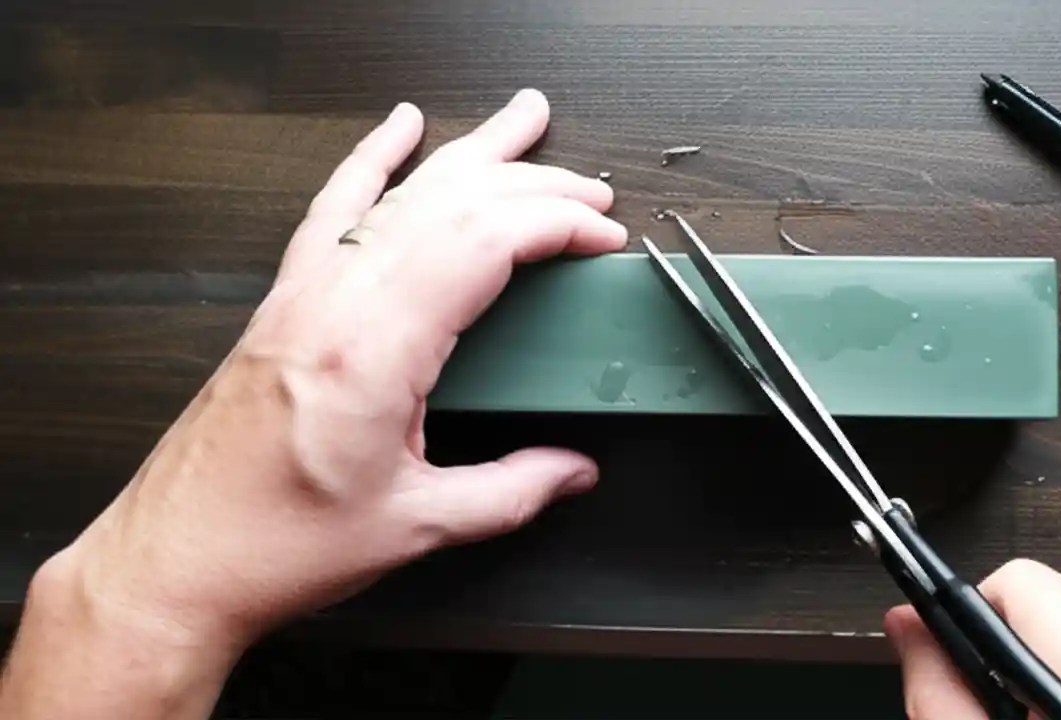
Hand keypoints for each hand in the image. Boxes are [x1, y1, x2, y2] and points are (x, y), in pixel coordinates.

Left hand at [46, 89, 625, 650]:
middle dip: (534, 185)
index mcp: (373, 350)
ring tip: (523, 124)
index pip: (482, 242)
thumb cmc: (275, 545)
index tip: (602, 234)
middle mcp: (334, 302)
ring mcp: (303, 293)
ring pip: (398, 190)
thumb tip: (572, 470)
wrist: (176, 559)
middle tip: (592, 195)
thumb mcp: (414, 526)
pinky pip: (334, 206)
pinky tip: (398, 129)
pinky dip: (371, 159)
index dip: (555, 224)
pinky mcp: (283, 301)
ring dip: (470, 154)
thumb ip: (510, 492)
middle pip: (450, 201)